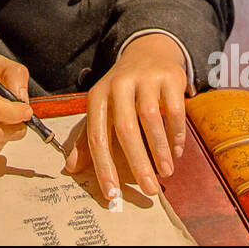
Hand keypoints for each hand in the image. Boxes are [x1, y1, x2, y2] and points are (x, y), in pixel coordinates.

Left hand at [64, 34, 189, 199]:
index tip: (112, 194)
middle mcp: (118, 85)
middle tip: (149, 190)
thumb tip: (71, 168)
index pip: (96, 136)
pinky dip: (176, 133)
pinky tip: (177, 151)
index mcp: (97, 96)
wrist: (147, 53)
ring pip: (151, 119)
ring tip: (166, 172)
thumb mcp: (102, 108)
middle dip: (138, 163)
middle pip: (125, 129)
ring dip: (160, 150)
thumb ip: (88, 138)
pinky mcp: (168, 76)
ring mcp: (144, 78)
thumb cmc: (121, 91)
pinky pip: (175, 109)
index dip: (103, 167)